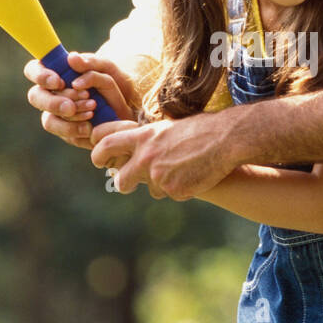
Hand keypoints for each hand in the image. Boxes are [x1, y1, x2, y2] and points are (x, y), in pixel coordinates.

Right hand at [24, 51, 135, 150]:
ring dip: (69, 116)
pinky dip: (76, 129)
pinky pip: (63, 133)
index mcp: (56, 73)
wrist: (129, 107)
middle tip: (70, 106)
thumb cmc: (115, 82)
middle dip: (52, 102)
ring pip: (48, 119)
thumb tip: (71, 58)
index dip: (40, 75)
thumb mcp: (108, 69)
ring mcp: (56, 114)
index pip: (33, 70)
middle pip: (35, 96)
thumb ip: (91, 62)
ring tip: (92, 109)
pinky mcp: (66, 131)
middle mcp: (51, 93)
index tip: (58, 81)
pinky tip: (90, 126)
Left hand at [90, 109, 239, 199]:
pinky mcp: (174, 190)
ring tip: (181, 169)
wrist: (225, 140)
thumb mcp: (167, 128)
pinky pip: (171, 194)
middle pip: (120, 180)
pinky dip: (180, 188)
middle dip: (124, 183)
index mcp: (143, 137)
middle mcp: (146, 157)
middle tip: (127, 182)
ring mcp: (159, 176)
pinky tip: (194, 175)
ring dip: (161, 184)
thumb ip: (147, 141)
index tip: (97, 160)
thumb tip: (133, 152)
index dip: (97, 154)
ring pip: (151, 190)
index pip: (106, 145)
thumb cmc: (199, 129)